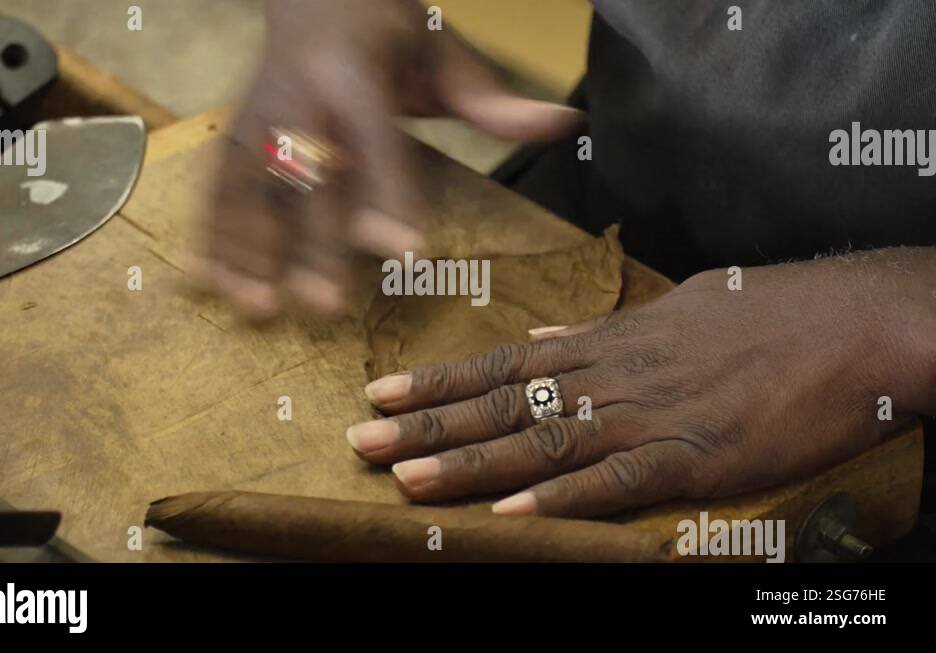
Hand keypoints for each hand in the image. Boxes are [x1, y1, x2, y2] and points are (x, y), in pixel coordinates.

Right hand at [195, 0, 582, 317]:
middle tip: (327, 306)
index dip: (389, 195)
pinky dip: (209, 234)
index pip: (376, 140)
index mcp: (354, 73)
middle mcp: (298, 96)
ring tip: (257, 309)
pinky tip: (205, 281)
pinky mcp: (234, 133)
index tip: (407, 254)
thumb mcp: (442, 47)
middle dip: (312, 243)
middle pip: (305, 176)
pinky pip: (215, 185)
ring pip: (247, 187)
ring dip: (246, 249)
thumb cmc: (386, 27)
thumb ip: (490, 98)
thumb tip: (563, 123)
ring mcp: (257, 115)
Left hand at [347, 254, 934, 516]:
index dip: (439, 380)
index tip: (383, 391)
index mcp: (608, 344)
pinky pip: (615, 483)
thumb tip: (553, 335)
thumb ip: (604, 329)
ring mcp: (648, 417)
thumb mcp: (672, 309)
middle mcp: (611, 378)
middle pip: (503, 403)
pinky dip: (562, 500)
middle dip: (429, 424)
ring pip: (541, 441)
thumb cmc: (764, 313)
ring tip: (408, 479)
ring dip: (471, 464)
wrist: (846, 323)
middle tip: (361, 440)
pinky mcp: (692, 458)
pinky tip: (514, 516)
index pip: (503, 362)